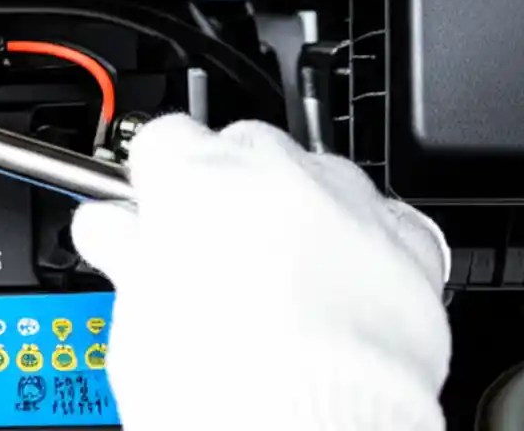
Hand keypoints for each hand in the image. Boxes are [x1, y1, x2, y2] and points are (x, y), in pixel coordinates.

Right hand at [72, 114, 450, 429]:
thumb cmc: (213, 385)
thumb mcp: (135, 313)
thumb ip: (128, 252)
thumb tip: (115, 231)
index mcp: (196, 179)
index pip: (163, 138)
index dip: (155, 178)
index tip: (153, 212)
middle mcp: (277, 175)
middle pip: (245, 145)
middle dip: (230, 186)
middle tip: (214, 253)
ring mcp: (348, 207)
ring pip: (319, 175)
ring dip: (299, 206)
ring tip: (283, 278)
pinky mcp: (407, 251)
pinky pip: (387, 220)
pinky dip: (365, 240)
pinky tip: (343, 280)